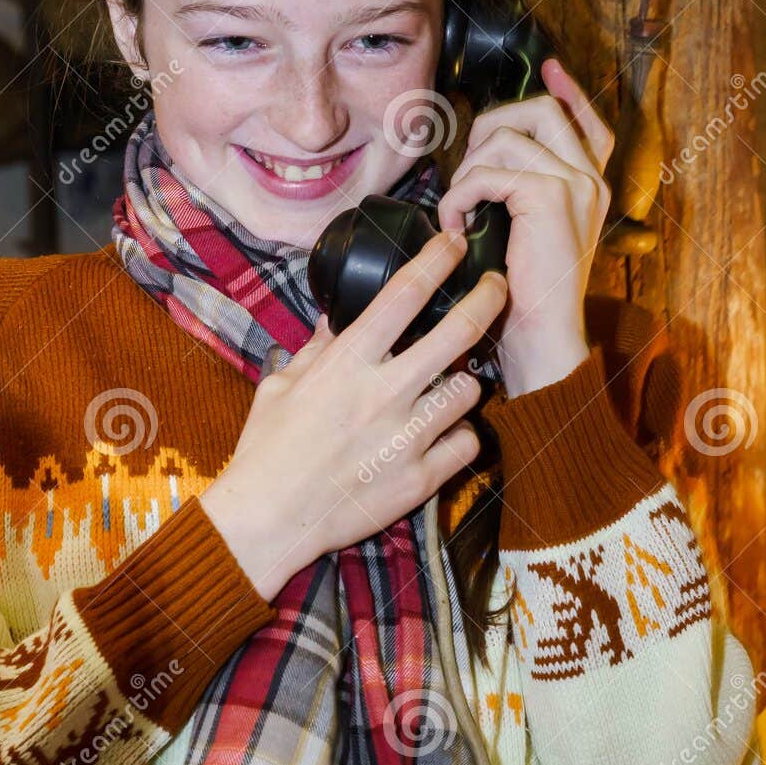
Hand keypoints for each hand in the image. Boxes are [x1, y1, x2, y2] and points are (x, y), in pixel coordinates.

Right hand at [200, 232, 507, 598]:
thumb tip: (334, 323)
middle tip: (497, 287)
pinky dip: (461, 435)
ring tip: (451, 385)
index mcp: (346, 364)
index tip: (452, 244)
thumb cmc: (268, 451)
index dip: (436, 260)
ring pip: (469, 390)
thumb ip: (315, 352)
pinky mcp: (420, 479)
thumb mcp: (281, 388)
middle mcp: (383, 394)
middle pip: (457, 332)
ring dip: (464, 382)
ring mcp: (406, 438)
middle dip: (487, 300)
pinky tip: (445, 434)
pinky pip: (467, 443)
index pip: (403, 295)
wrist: (268, 520)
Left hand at [435, 57, 612, 395]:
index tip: (551, 69)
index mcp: (591, 187)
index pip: (590, 122)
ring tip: (463, 209)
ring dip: (469, 170)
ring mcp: (575, 185)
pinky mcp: (550, 197)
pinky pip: (489, 172)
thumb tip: (485, 164)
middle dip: (492, 125)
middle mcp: (591, 179)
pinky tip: (459, 225)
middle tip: (469, 171)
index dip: (570, 92)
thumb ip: (522, 196)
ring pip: (509, 135)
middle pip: (543, 110)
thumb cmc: (525, 296)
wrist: (541, 337)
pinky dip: (462, 196)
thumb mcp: (527, 235)